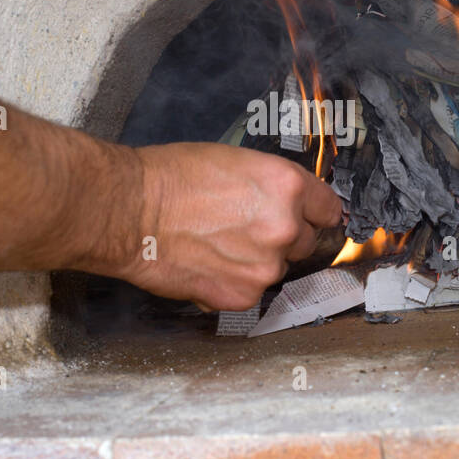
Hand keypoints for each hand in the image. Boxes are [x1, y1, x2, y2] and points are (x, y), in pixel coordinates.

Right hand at [122, 143, 343, 309]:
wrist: (130, 211)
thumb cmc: (171, 178)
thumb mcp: (236, 162)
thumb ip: (272, 187)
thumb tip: (291, 206)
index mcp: (287, 186)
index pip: (328, 209)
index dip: (314, 212)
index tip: (307, 217)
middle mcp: (285, 228)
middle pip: (306, 242)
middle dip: (282, 237)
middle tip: (245, 228)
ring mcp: (265, 267)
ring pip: (276, 268)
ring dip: (256, 262)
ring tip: (216, 244)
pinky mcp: (241, 296)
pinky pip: (250, 291)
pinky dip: (232, 283)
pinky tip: (206, 264)